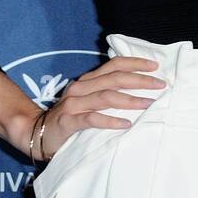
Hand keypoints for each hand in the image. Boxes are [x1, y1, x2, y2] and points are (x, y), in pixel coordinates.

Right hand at [35, 55, 165, 158]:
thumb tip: (139, 91)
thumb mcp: (88, 101)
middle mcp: (81, 88)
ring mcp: (73, 104)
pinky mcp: (68, 122)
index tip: (155, 67)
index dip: (135, 63)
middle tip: (160, 85)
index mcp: (87, 81)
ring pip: (106, 97)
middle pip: (114, 79)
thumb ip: (106, 93)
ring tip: (149, 104)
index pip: (114, 65)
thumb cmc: (69, 118)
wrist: (36, 133)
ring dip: (130, 100)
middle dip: (140, 80)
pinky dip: (110, 121)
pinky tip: (126, 124)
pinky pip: (92, 119)